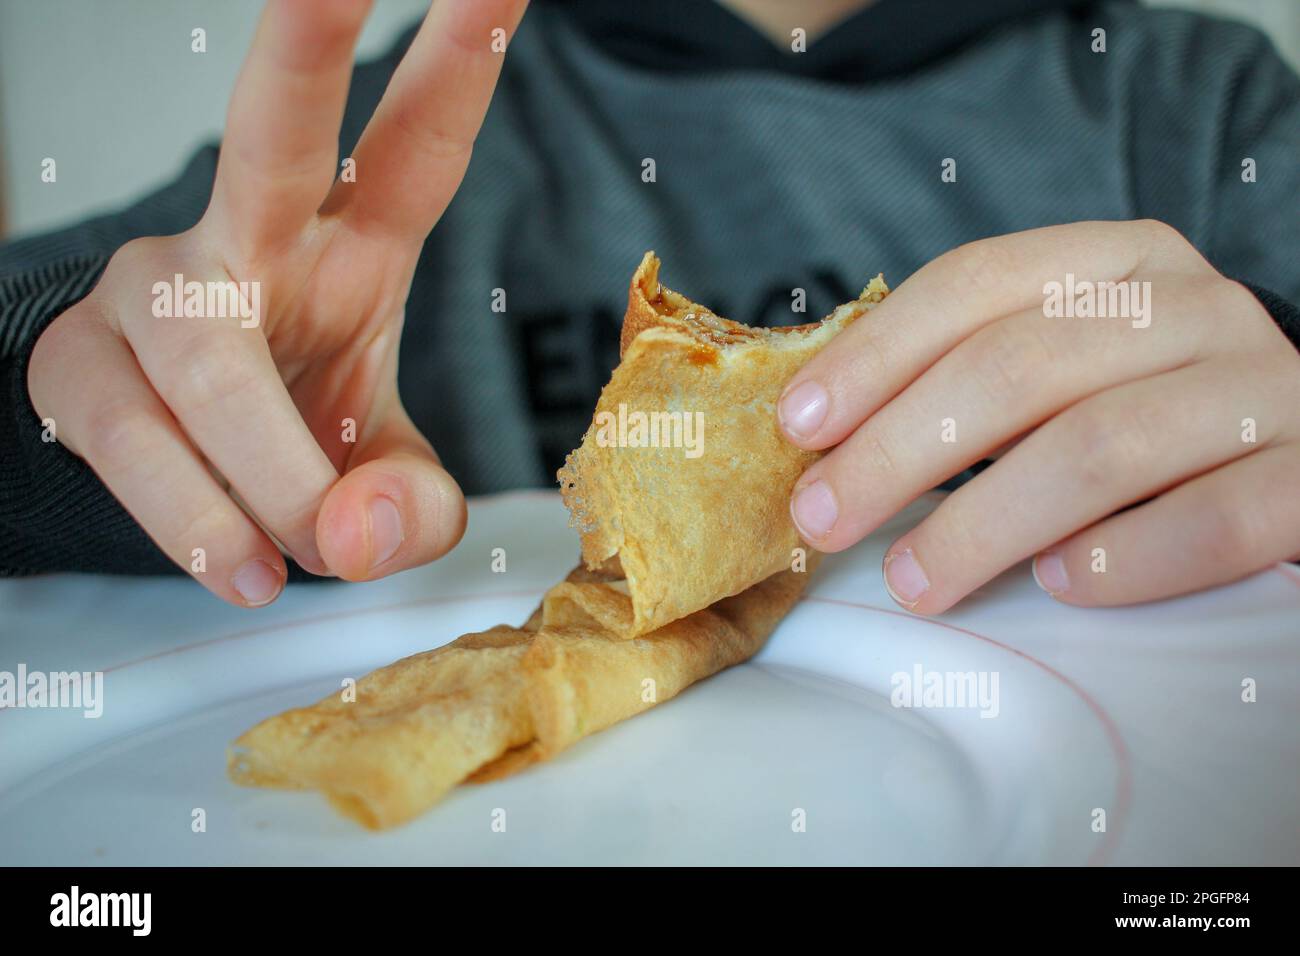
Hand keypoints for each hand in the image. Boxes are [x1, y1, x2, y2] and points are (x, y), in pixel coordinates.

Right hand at [28, 0, 528, 605]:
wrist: (168, 465)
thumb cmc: (292, 425)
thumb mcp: (378, 460)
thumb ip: (410, 501)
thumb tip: (362, 533)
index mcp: (348, 237)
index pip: (414, 140)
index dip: (459, 59)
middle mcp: (246, 234)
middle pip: (271, 128)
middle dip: (306, 42)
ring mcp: (154, 291)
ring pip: (212, 366)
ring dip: (275, 477)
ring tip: (313, 550)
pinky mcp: (80, 365)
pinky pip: (140, 443)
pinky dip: (201, 523)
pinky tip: (244, 567)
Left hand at [779, 220, 1299, 612]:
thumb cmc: (1153, 413)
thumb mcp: (1068, 365)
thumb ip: (974, 376)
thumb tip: (827, 439)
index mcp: (1121, 261)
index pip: (976, 284)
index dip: (876, 354)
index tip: (800, 424)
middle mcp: (1198, 305)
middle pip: (1020, 365)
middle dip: (900, 448)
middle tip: (823, 518)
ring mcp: (1268, 386)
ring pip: (1101, 446)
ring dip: (984, 522)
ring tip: (911, 580)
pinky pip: (1215, 519)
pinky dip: (1126, 557)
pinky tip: (1060, 584)